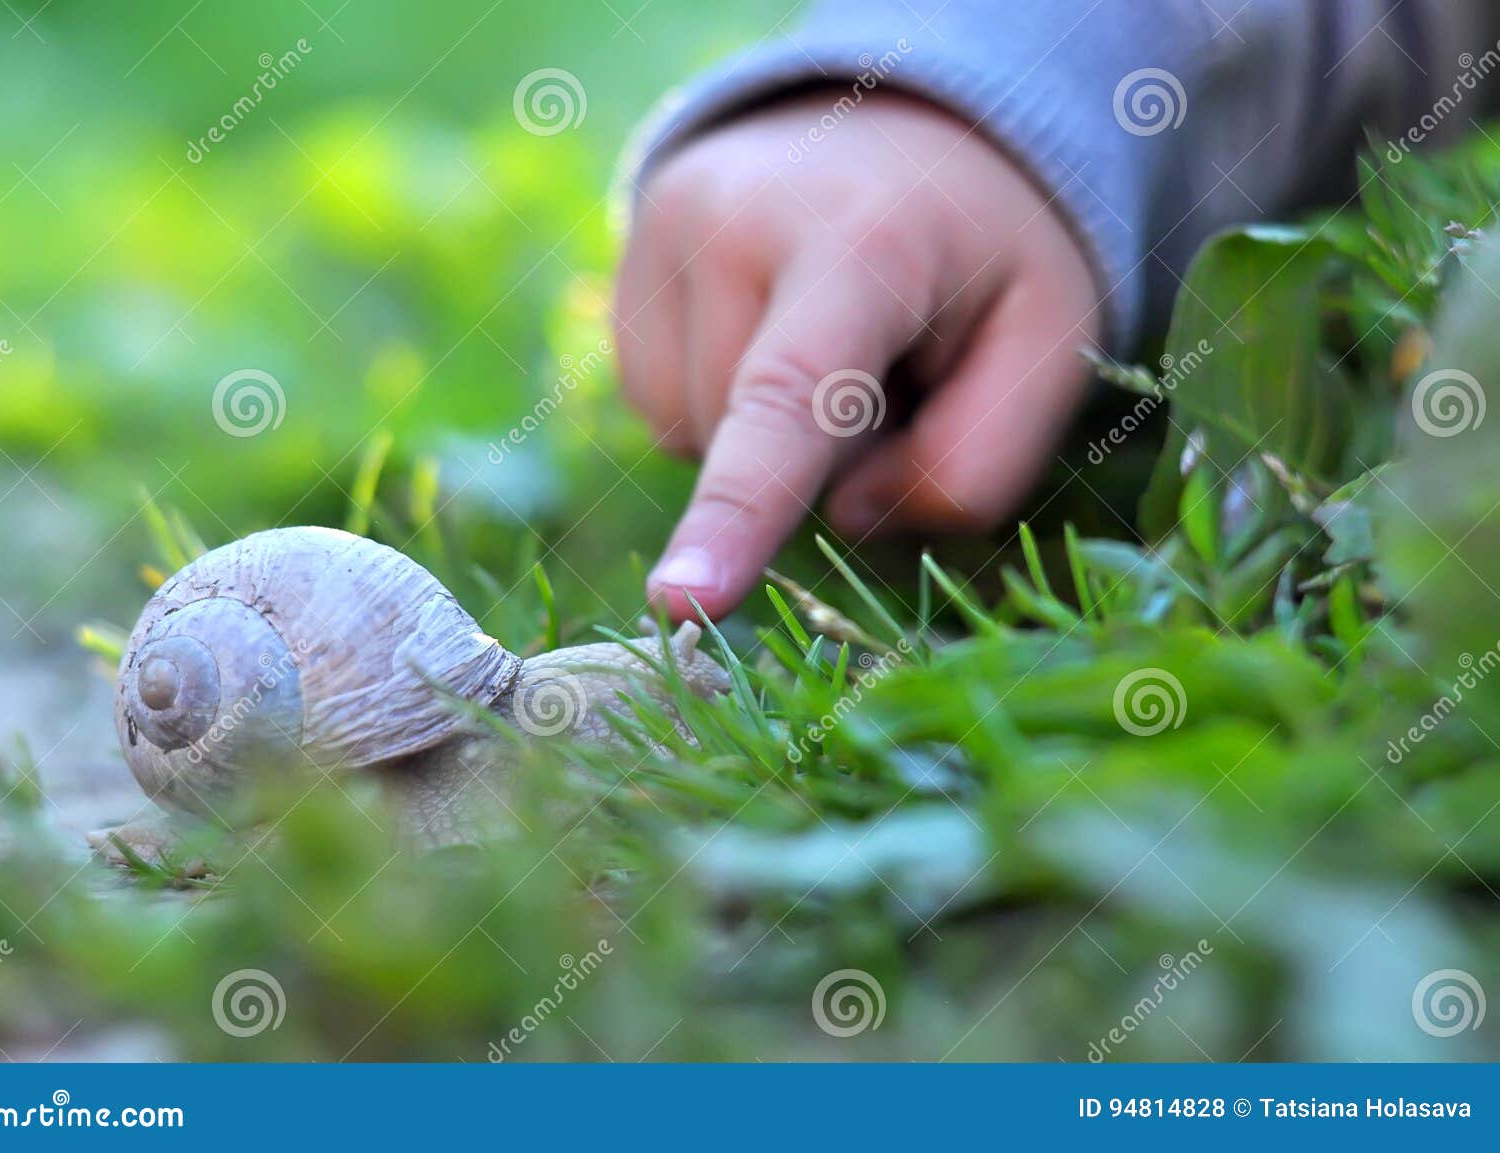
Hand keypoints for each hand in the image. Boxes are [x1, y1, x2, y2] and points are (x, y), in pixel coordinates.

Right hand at [614, 90, 1101, 619]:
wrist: (912, 117)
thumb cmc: (991, 247)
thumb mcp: (1051, 343)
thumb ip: (979, 460)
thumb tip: (843, 513)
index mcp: (861, 243)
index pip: (789, 398)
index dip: (739, 514)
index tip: (679, 604)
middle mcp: (734, 220)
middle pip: (742, 440)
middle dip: (820, 448)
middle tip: (891, 363)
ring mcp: (663, 224)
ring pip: (689, 430)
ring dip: (763, 426)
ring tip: (833, 337)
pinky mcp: (628, 248)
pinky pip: (658, 397)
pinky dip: (720, 399)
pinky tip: (774, 331)